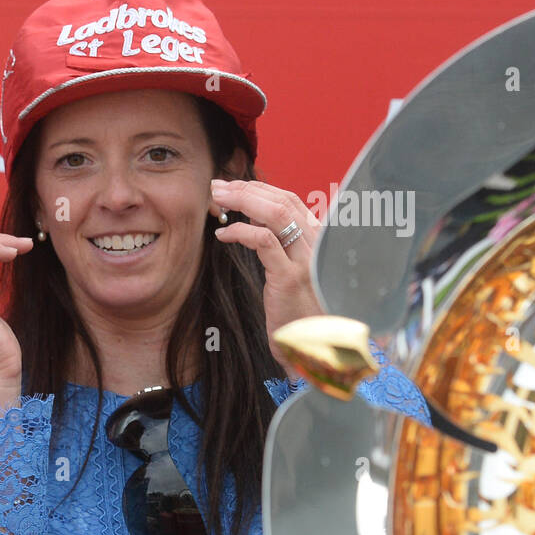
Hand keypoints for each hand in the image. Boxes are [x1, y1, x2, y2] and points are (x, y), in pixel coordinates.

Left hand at [211, 179, 323, 373]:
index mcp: (317, 240)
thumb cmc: (299, 314)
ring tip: (217, 201)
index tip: (231, 186)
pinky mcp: (290, 278)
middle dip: (246, 188)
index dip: (258, 188)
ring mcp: (305, 260)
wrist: (314, 349)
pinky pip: (264, 241)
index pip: (289, 200)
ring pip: (276, 213)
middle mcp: (316, 244)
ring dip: (242, 201)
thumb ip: (281, 250)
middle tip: (217, 186)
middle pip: (282, 200)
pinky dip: (240, 231)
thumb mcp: (292, 275)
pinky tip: (223, 235)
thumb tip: (255, 227)